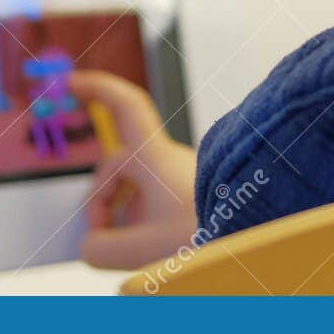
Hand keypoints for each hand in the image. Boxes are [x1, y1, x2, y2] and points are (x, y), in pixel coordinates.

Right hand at [71, 70, 198, 269]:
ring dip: (124, 214)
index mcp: (156, 158)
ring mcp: (184, 175)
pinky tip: (154, 247)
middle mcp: (170, 160)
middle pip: (118, 166)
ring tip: (135, 250)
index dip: (96, 88)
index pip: (124, 105)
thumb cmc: (214, 237)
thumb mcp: (144, 251)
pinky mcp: (195, 192)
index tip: (72, 82)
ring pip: (137, 186)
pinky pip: (157, 199)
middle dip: (101, 202)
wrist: (262, 236)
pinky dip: (145, 220)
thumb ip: (101, 250)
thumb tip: (90, 246)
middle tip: (101, 240)